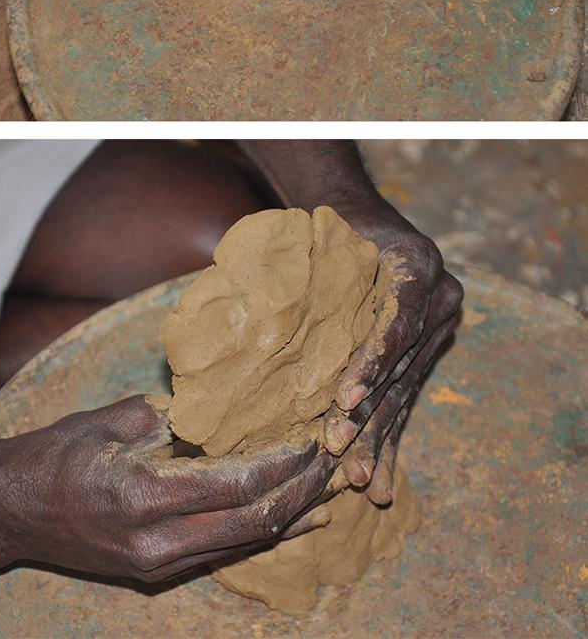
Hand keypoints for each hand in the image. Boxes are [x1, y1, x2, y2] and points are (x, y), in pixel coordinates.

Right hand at [0, 396, 332, 581]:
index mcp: (144, 496)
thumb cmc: (58, 454)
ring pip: (243, 546)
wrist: (12, 510)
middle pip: (251, 525)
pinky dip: (261, 534)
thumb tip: (226, 409)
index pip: (236, 485)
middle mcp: (156, 543)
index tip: (312, 439)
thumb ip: (173, 418)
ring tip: (330, 491)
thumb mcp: (113, 420)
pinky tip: (293, 520)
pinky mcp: (156, 574)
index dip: (282, 464)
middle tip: (334, 463)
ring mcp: (157, 566)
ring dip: (290, 518)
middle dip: (300, 494)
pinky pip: (223, 554)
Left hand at [324, 224, 461, 501]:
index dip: (372, 361)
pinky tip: (378, 478)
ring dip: (378, 435)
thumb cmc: (332, 222)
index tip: (345, 396)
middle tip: (339, 450)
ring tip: (357, 479)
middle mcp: (440, 297)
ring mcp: (438, 327)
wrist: (360, 212)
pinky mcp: (426, 352)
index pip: (399, 320)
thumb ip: (313, 267)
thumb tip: (251, 305)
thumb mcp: (327, 233)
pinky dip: (388, 438)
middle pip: (401, 363)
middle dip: (369, 411)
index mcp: (419, 264)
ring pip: (403, 389)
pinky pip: (406, 398)